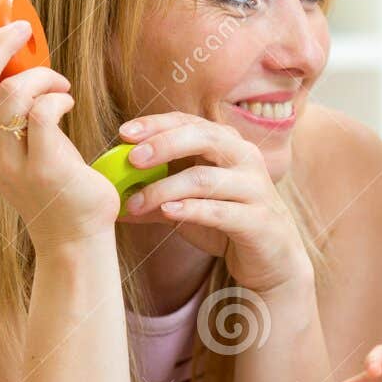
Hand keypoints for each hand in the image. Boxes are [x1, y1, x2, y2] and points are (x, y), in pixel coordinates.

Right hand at [0, 15, 119, 249]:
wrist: (73, 233)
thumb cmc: (51, 177)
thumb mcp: (16, 142)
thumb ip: (6, 105)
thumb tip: (12, 48)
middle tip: (24, 30)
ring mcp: (9, 164)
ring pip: (11, 93)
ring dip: (41, 74)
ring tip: (58, 83)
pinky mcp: (43, 169)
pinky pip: (43, 112)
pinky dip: (57, 94)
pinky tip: (67, 100)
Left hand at [118, 112, 311, 294]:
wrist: (272, 259)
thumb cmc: (227, 223)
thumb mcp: (188, 205)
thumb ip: (155, 195)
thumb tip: (110, 195)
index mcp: (228, 145)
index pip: (189, 122)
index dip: (156, 124)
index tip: (124, 133)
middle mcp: (245, 158)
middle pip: (203, 137)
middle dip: (163, 144)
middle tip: (131, 158)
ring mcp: (255, 188)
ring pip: (205, 178)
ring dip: (164, 189)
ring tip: (135, 202)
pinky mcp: (259, 220)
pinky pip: (220, 211)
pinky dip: (190, 210)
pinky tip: (166, 213)